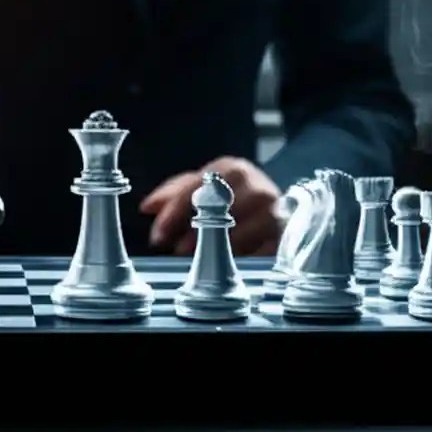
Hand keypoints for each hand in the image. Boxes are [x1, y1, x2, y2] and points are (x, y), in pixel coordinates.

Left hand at [139, 156, 281, 255]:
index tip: (157, 235)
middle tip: (175, 250)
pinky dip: (235, 259)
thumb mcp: (206, 186)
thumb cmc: (236, 194)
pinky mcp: (284, 235)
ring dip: (212, 248)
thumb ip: (174, 194)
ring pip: (237, 233)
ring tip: (196, 258)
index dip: (173, 213)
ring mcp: (274, 211)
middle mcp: (255, 185)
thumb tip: (147, 207)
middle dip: (192, 234)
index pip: (196, 189)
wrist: (283, 204)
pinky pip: (256, 252)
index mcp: (231, 168)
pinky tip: (223, 263)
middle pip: (217, 211)